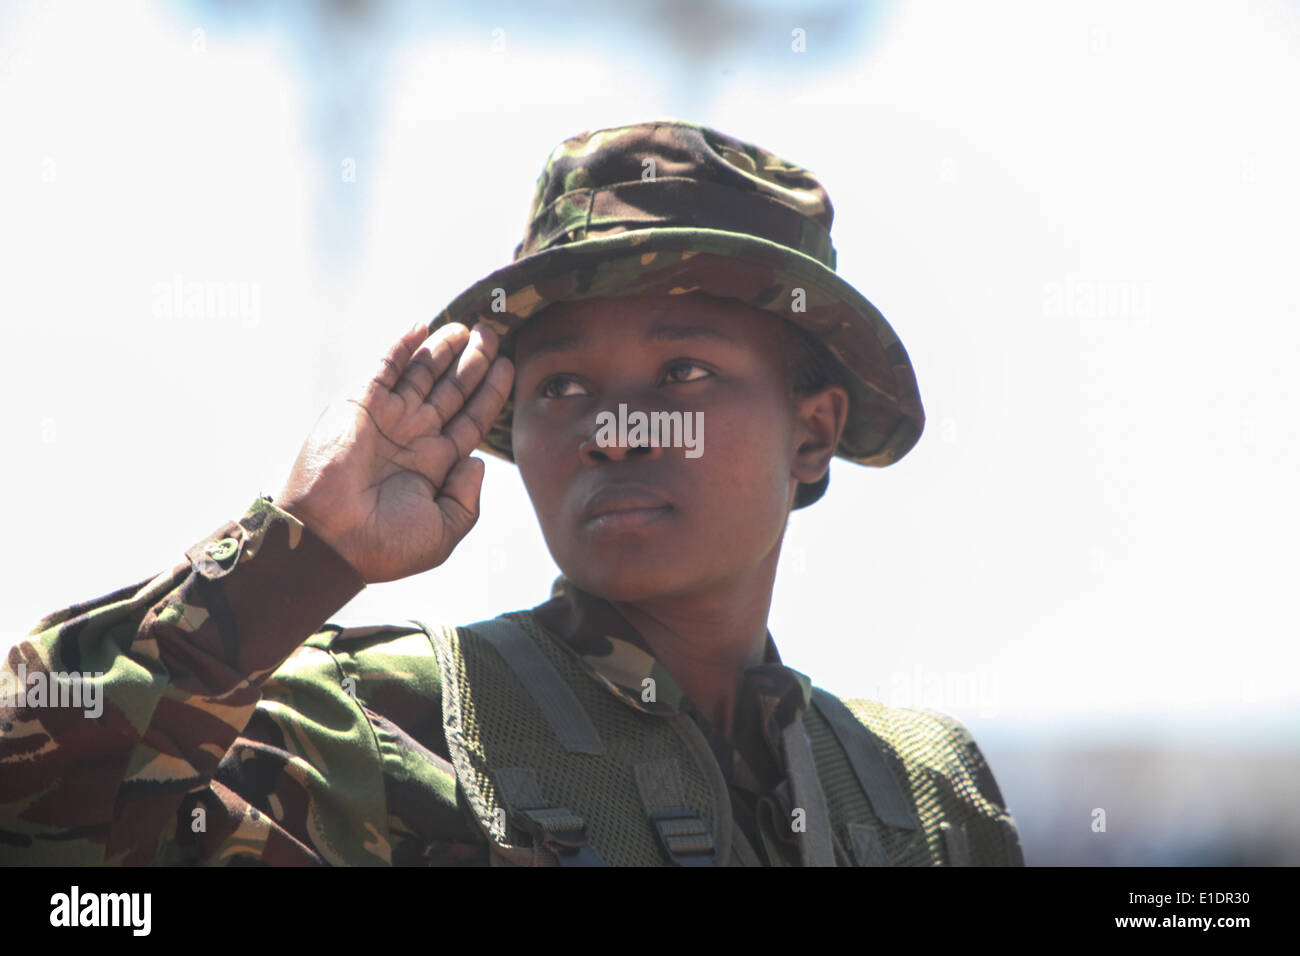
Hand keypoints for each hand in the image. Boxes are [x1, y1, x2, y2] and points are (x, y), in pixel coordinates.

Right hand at [277, 321, 513, 582]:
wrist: (331, 540)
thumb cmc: (385, 545)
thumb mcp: (443, 531)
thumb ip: (467, 499)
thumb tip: (479, 462)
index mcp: (434, 465)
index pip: (470, 419)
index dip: (490, 392)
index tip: (507, 364)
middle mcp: (413, 437)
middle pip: (452, 390)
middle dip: (473, 362)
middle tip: (492, 333)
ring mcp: (387, 419)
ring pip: (423, 373)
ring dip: (444, 348)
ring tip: (469, 327)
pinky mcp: (360, 404)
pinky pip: (386, 368)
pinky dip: (402, 347)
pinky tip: (422, 327)